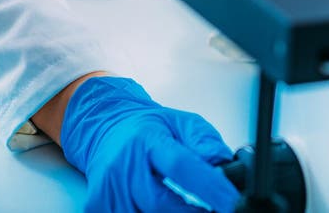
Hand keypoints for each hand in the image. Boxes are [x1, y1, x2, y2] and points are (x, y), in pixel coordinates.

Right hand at [60, 75, 240, 212]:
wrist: (106, 128)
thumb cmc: (148, 128)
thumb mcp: (181, 123)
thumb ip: (205, 142)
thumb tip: (226, 165)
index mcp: (148, 139)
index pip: (180, 165)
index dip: (208, 187)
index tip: (231, 201)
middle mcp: (125, 164)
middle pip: (161, 204)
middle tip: (210, 211)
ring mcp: (109, 188)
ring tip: (180, 207)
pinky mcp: (98, 205)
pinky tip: (152, 207)